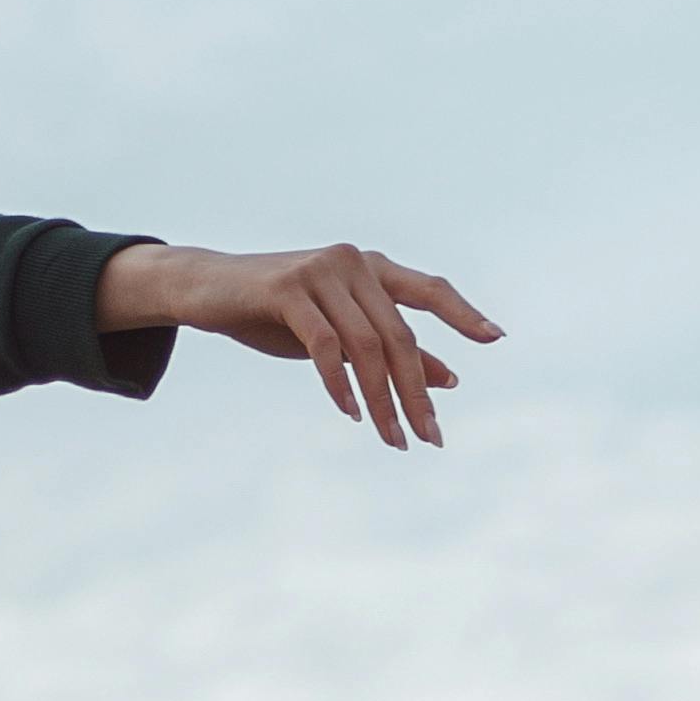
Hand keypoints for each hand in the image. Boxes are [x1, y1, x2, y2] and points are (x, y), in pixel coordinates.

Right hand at [95, 237, 500, 448]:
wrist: (204, 290)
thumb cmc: (275, 313)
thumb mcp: (338, 333)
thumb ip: (388, 349)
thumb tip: (449, 378)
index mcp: (369, 267)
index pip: (428, 289)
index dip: (462, 313)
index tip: (495, 339)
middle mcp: (352, 262)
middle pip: (400, 335)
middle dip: (417, 392)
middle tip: (431, 436)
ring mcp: (320, 270)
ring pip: (368, 344)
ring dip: (383, 399)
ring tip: (393, 439)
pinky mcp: (288, 287)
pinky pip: (326, 345)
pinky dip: (340, 384)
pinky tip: (350, 412)